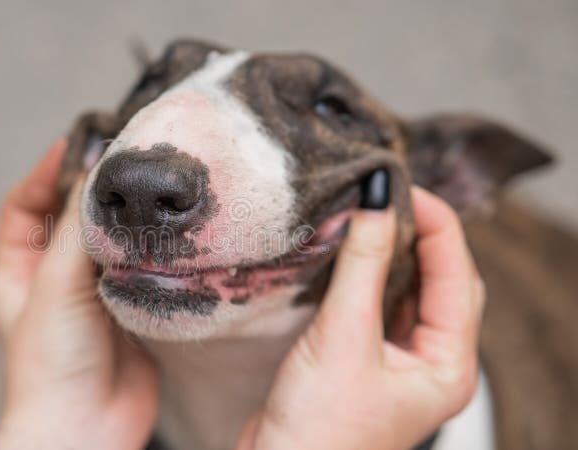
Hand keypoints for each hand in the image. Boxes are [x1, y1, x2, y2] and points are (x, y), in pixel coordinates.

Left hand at [0, 140, 158, 449]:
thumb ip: (77, 227)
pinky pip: (141, 267)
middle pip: (70, 216)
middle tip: (124, 154)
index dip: (46, 171)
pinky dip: (152, 248)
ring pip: (109, 240)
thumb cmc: (50, 365)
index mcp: (20, 270)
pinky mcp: (131, 309)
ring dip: (126, 217)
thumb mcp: (55, 284)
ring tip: (150, 186)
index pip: (24, 205)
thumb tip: (97, 170)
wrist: (85, 430)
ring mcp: (95, 294)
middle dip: (92, 187)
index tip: (78, 142)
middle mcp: (55, 278)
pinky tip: (170, 232)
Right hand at [237, 187, 484, 449]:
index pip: (457, 275)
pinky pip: (377, 307)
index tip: (403, 186)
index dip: (436, 224)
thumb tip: (376, 203)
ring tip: (369, 214)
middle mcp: (431, 364)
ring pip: (409, 293)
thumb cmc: (319, 432)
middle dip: (421, 235)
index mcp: (448, 365)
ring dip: (393, 253)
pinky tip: (349, 254)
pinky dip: (368, 276)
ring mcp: (397, 364)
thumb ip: (362, 266)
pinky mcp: (362, 362)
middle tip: (389, 195)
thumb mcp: (343, 338)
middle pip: (441, 281)